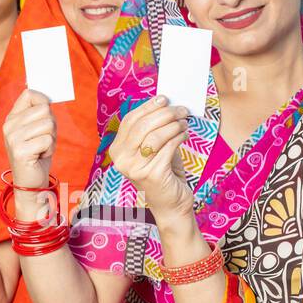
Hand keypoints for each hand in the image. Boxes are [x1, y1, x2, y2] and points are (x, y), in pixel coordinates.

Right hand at [1, 88, 56, 188]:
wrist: (31, 182)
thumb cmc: (37, 154)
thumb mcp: (37, 129)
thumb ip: (40, 113)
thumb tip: (48, 98)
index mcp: (12, 118)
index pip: (29, 94)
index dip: (44, 101)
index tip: (46, 114)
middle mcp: (9, 126)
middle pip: (44, 109)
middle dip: (51, 125)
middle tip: (43, 139)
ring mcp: (12, 138)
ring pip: (48, 124)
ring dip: (51, 138)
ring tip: (41, 148)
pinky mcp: (19, 151)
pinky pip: (47, 140)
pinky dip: (49, 149)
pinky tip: (40, 156)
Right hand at [106, 95, 192, 220]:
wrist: (171, 203)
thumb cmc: (163, 171)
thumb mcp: (153, 147)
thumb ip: (153, 128)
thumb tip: (165, 102)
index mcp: (117, 150)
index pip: (130, 120)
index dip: (147, 107)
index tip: (164, 98)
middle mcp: (121, 160)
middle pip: (142, 126)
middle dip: (164, 114)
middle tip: (181, 110)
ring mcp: (135, 169)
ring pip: (156, 135)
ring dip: (174, 125)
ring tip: (184, 123)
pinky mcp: (152, 175)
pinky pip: (168, 147)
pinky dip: (179, 137)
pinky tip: (185, 135)